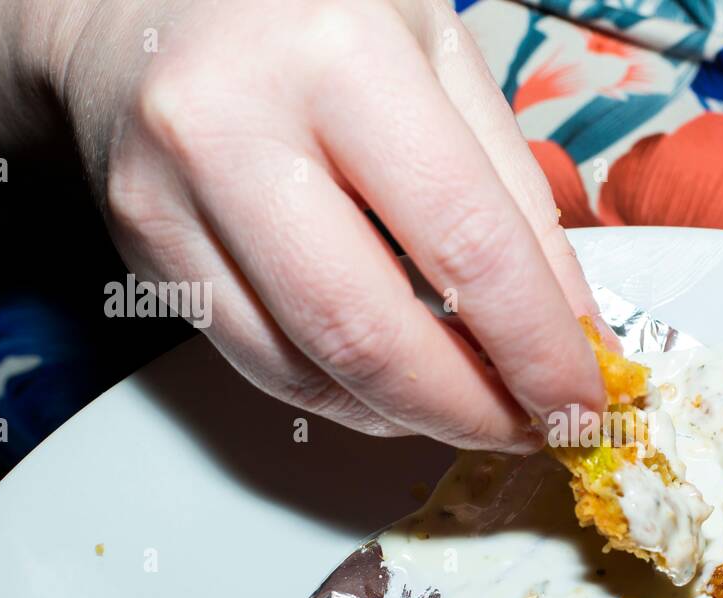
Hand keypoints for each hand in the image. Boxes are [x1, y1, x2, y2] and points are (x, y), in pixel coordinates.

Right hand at [41, 0, 604, 449]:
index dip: (537, 347)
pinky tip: (402, 384)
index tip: (583, 400)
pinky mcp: (148, 259)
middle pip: (372, 336)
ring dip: (416, 415)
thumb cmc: (311, 16)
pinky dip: (353, 398)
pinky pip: (265, 370)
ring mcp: (171, 202)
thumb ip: (516, 195)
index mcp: (339, 57)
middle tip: (535, 429)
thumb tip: (574, 330)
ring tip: (478, 406)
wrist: (139, 1)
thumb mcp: (441, 59)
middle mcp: (233, 129)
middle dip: (473, 411)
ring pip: (313, 373)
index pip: (466, 244)